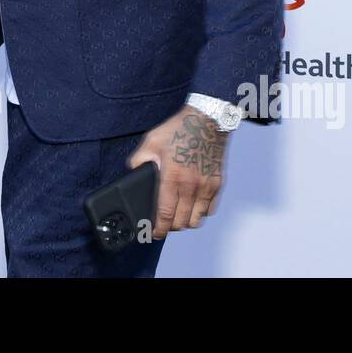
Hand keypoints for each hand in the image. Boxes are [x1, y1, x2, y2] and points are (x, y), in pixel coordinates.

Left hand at [127, 105, 228, 237]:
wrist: (207, 120)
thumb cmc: (179, 129)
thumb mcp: (151, 141)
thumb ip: (139, 159)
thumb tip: (134, 173)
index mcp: (172, 176)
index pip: (165, 214)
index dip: (158, 228)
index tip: (152, 232)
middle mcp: (191, 185)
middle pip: (181, 222)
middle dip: (169, 226)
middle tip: (162, 223)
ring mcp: (207, 186)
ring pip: (196, 220)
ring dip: (185, 221)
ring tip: (177, 216)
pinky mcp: (217, 184)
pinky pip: (209, 210)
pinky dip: (200, 213)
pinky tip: (191, 206)